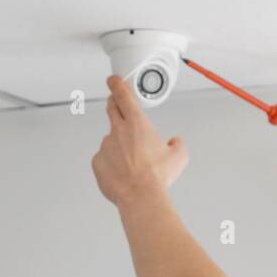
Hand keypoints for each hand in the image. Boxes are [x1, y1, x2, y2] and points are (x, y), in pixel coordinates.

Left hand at [92, 75, 188, 206]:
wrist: (140, 196)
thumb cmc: (157, 177)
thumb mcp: (178, 157)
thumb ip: (177, 145)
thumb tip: (175, 143)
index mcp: (138, 124)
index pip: (123, 96)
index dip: (117, 85)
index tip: (113, 81)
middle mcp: (118, 131)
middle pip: (111, 109)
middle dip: (113, 104)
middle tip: (116, 106)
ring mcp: (106, 146)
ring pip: (111, 140)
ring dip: (118, 146)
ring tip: (131, 164)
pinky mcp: (98, 161)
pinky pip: (104, 159)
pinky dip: (111, 164)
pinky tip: (122, 174)